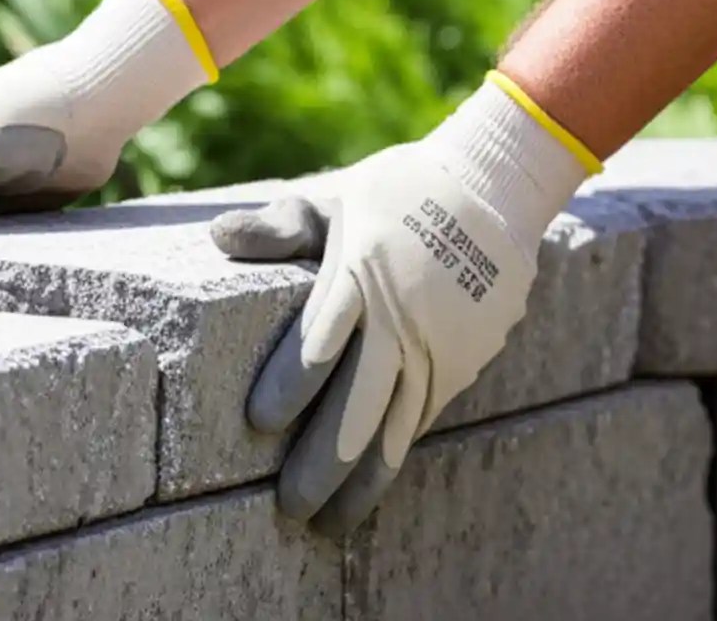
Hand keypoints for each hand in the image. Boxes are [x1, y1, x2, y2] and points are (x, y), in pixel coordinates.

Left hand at [211, 79, 592, 534]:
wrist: (495, 189)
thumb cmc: (398, 194)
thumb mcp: (337, 197)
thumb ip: (280, 225)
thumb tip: (220, 237)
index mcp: (362, 272)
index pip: (321, 338)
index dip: (291, 384)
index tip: (258, 423)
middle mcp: (404, 318)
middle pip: (360, 402)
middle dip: (324, 461)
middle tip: (289, 509)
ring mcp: (439, 346)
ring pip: (397, 428)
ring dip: (362, 481)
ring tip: (328, 526)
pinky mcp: (463, 363)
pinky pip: (422, 421)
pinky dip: (392, 459)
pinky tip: (368, 493)